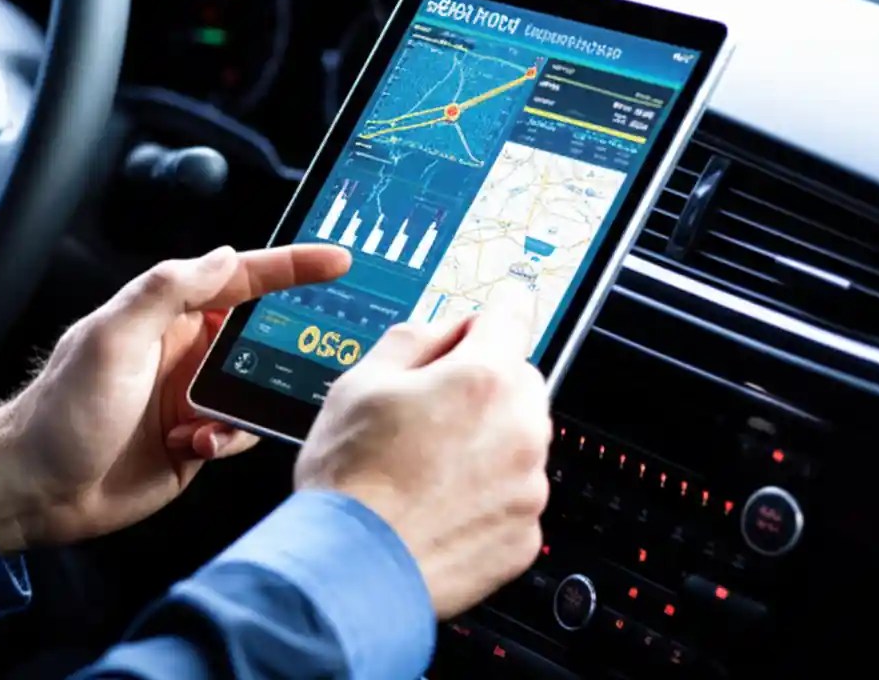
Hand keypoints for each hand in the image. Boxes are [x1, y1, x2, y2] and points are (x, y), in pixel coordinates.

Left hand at [0, 244, 351, 552]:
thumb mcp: (112, 339)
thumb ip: (167, 293)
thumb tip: (223, 256)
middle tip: (307, 355)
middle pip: (257, 333)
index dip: (289, 267)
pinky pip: (238, 432)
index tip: (335, 260)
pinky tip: (191, 446)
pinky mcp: (194, 440)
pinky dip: (228, 439)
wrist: (37, 490)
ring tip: (207, 423)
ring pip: (255, 388)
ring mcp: (190, 397)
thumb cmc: (61, 411)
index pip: (238, 278)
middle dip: (283, 344)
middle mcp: (183, 351)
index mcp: (165, 316)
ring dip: (246, 405)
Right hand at [295, 300, 551, 618]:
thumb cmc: (350, 479)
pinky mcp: (525, 535)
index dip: (495, 309)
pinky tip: (437, 503)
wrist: (351, 570)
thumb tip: (447, 326)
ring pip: (518, 441)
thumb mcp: (359, 381)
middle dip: (482, 385)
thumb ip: (414, 337)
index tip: (498, 308)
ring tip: (423, 466)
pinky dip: (486, 495)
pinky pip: (513, 496)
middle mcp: (520, 429)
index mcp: (483, 378)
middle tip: (427, 409)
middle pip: (518, 382)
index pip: (512, 315)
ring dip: (485, 441)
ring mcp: (529, 487)